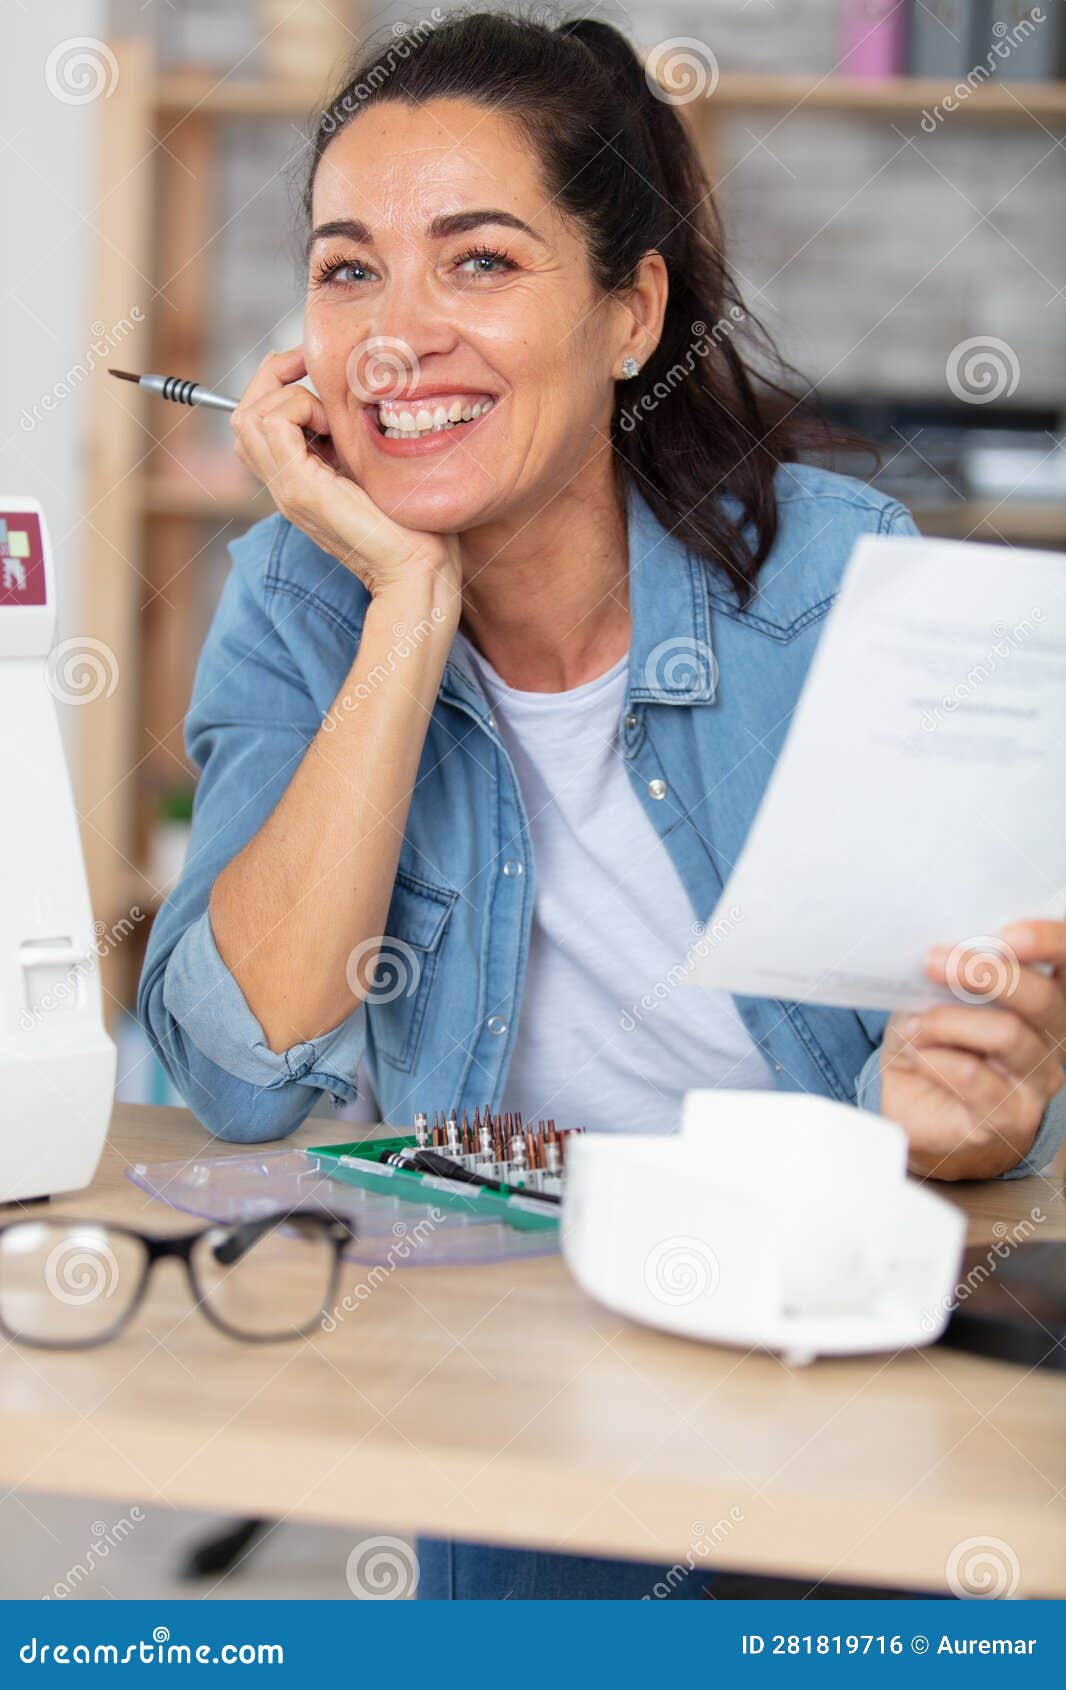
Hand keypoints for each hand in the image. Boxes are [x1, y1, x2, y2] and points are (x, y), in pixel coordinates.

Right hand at [230, 347, 462, 609]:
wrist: (419, 571)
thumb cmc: (415, 528)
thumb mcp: (376, 472)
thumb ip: (354, 444)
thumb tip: (354, 400)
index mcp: (300, 481)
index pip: (257, 423)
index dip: (281, 387)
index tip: (324, 381)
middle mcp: (285, 485)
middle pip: (244, 416)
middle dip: (275, 378)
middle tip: (316, 374)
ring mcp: (288, 488)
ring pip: (249, 416)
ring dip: (290, 394)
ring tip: (333, 415)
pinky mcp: (301, 488)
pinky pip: (272, 423)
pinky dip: (301, 406)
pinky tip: (335, 426)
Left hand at [880, 921, 1065, 1179]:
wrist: (909, 1103)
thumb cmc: (929, 1038)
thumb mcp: (937, 993)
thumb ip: (955, 968)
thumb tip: (948, 946)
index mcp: (1045, 1000)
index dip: (1049, 942)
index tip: (1006, 934)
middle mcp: (1052, 1041)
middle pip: (1043, 999)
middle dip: (986, 973)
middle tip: (934, 962)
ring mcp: (1036, 1084)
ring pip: (1007, 1034)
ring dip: (947, 1021)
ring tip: (914, 1025)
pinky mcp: (1008, 1119)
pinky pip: (974, 1077)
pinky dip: (936, 1059)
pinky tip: (917, 1056)